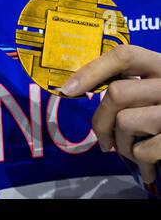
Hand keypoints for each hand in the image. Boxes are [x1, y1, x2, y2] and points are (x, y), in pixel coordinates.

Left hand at [63, 44, 160, 183]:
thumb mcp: (155, 87)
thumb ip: (131, 83)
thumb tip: (77, 89)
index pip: (124, 56)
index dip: (92, 71)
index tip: (67, 90)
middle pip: (117, 93)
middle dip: (100, 121)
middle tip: (102, 140)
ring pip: (126, 122)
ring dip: (120, 143)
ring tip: (129, 150)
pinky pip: (142, 149)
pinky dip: (138, 159)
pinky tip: (147, 163)